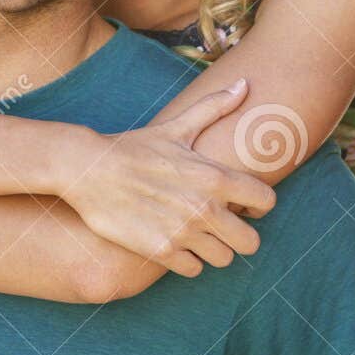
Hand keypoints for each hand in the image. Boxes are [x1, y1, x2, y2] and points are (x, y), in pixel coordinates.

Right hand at [60, 79, 277, 277]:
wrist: (88, 170)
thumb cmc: (135, 148)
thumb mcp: (177, 127)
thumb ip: (215, 107)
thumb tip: (244, 84)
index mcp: (215, 177)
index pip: (266, 202)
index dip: (259, 205)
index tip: (245, 205)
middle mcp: (205, 208)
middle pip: (250, 242)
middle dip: (240, 235)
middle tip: (224, 228)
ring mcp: (183, 232)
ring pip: (224, 259)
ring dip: (214, 249)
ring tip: (200, 236)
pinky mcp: (161, 251)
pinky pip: (194, 269)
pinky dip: (189, 261)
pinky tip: (178, 245)